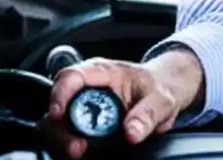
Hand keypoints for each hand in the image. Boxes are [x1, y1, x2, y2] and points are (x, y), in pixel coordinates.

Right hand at [45, 48, 204, 157]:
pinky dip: (69, 144)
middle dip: (59, 126)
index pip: (71, 76)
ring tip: (78, 151)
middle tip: (76, 146)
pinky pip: (68, 134)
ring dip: (63, 138)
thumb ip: (148, 113)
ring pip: (58, 122)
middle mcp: (86, 88)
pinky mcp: (84, 124)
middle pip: (58, 103)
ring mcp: (83, 107)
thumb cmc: (158, 87)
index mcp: (102, 71)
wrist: (164, 93)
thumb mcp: (161, 99)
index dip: (60, 94)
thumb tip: (131, 132)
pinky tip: (82, 151)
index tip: (58, 114)